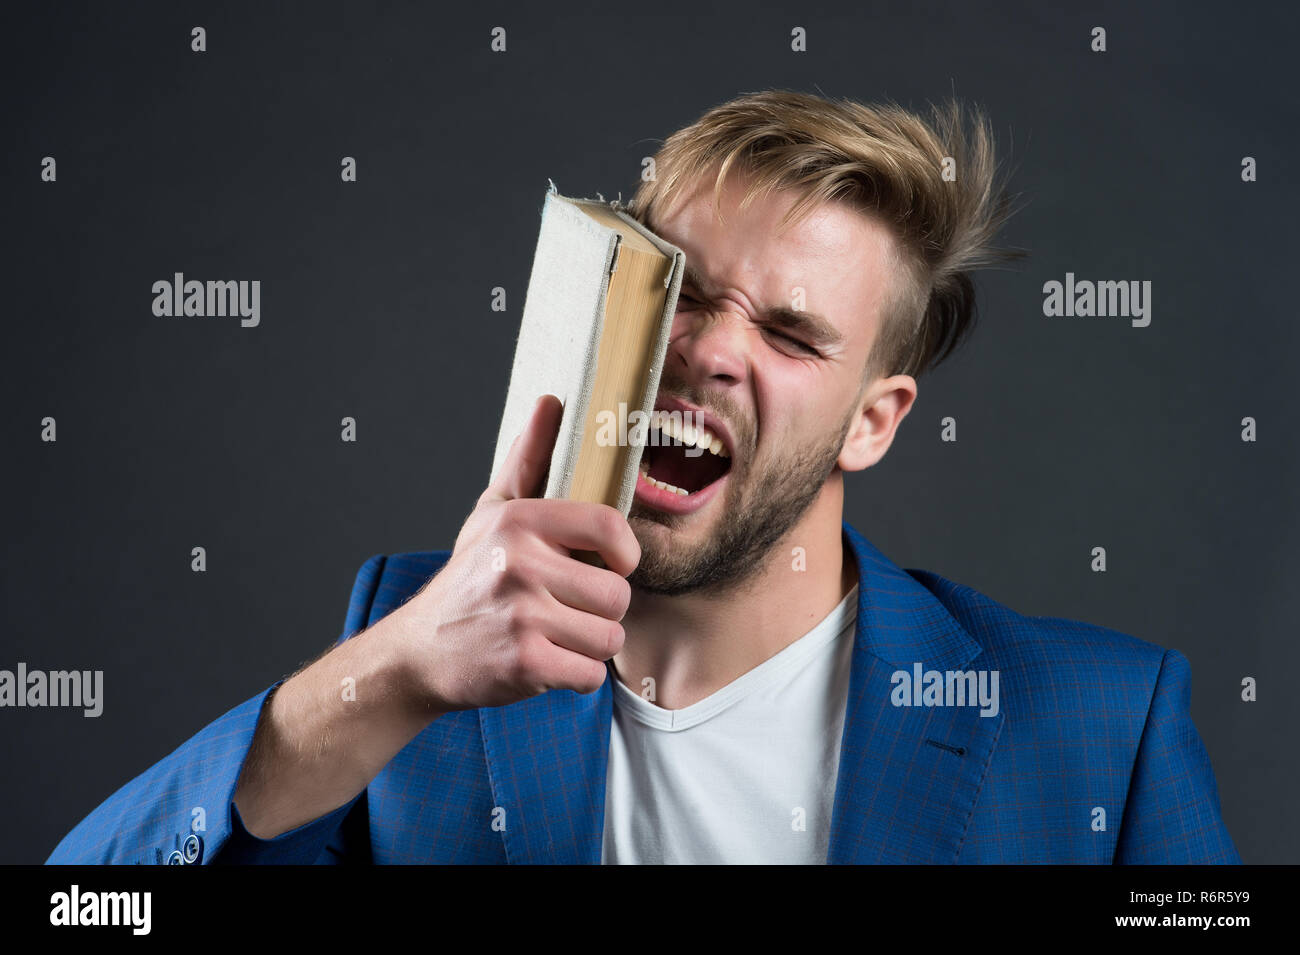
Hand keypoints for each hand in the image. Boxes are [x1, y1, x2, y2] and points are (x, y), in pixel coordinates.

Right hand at [390, 394, 641, 710]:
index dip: (625, 554)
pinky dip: (575, 677)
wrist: (419, 652)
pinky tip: (548, 664)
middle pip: (617, 595)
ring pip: (608, 637)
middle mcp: (518, 562)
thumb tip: (551, 402)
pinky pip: (589, 675)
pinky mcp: (523, 662)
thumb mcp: (492, 514)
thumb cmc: (470, 579)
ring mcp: (521, 614)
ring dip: (589, 646)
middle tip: (567, 611)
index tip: (613, 565)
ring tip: (556, 636)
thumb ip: (528, 461)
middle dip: (601, 612)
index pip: (610, 528)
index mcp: (519, 522)